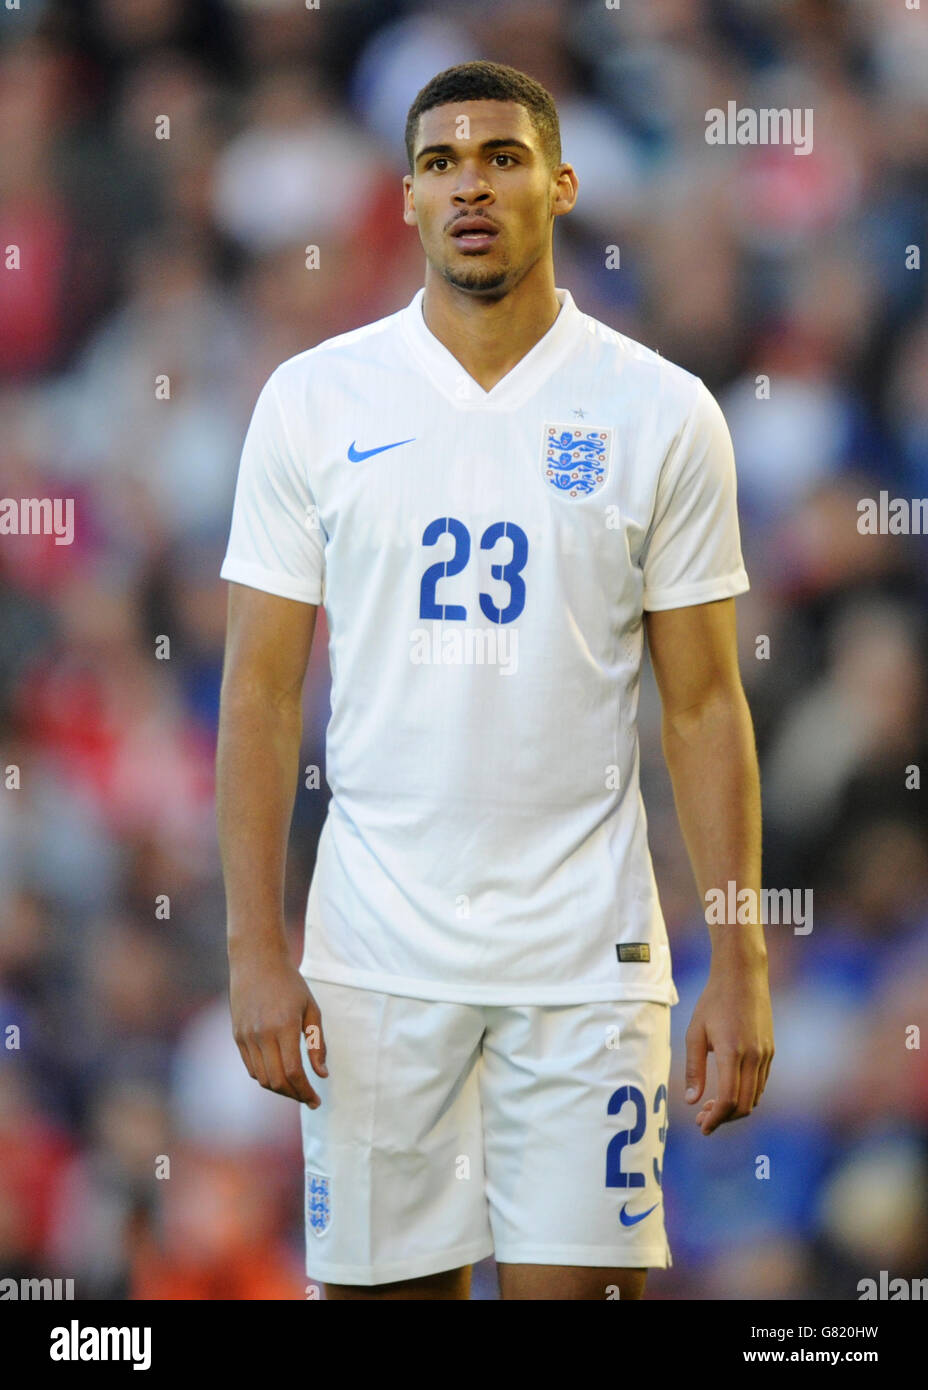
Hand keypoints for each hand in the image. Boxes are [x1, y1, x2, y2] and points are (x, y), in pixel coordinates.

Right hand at [229, 943, 327, 1105]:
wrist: (257, 962)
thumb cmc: (290, 984)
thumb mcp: (311, 1009)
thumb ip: (317, 1043)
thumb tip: (322, 1074)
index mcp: (283, 1026)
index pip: (293, 1072)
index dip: (305, 1091)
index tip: (316, 1101)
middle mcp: (261, 1034)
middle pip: (276, 1081)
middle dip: (294, 1095)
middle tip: (308, 1097)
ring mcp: (246, 1036)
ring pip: (261, 1078)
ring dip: (279, 1088)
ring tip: (295, 1087)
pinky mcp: (237, 1036)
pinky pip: (251, 1067)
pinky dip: (265, 1077)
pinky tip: (279, 1074)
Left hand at [684, 958, 773, 1133]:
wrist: (743, 975)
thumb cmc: (714, 1001)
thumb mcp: (695, 1032)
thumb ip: (694, 1068)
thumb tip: (691, 1101)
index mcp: (732, 1053)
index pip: (728, 1099)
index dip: (715, 1118)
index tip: (702, 1126)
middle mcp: (754, 1057)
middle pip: (744, 1105)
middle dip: (723, 1118)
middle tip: (702, 1119)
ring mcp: (765, 1054)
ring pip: (754, 1097)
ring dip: (734, 1108)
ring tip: (711, 1106)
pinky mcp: (770, 1050)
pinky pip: (760, 1083)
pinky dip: (745, 1094)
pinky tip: (728, 1090)